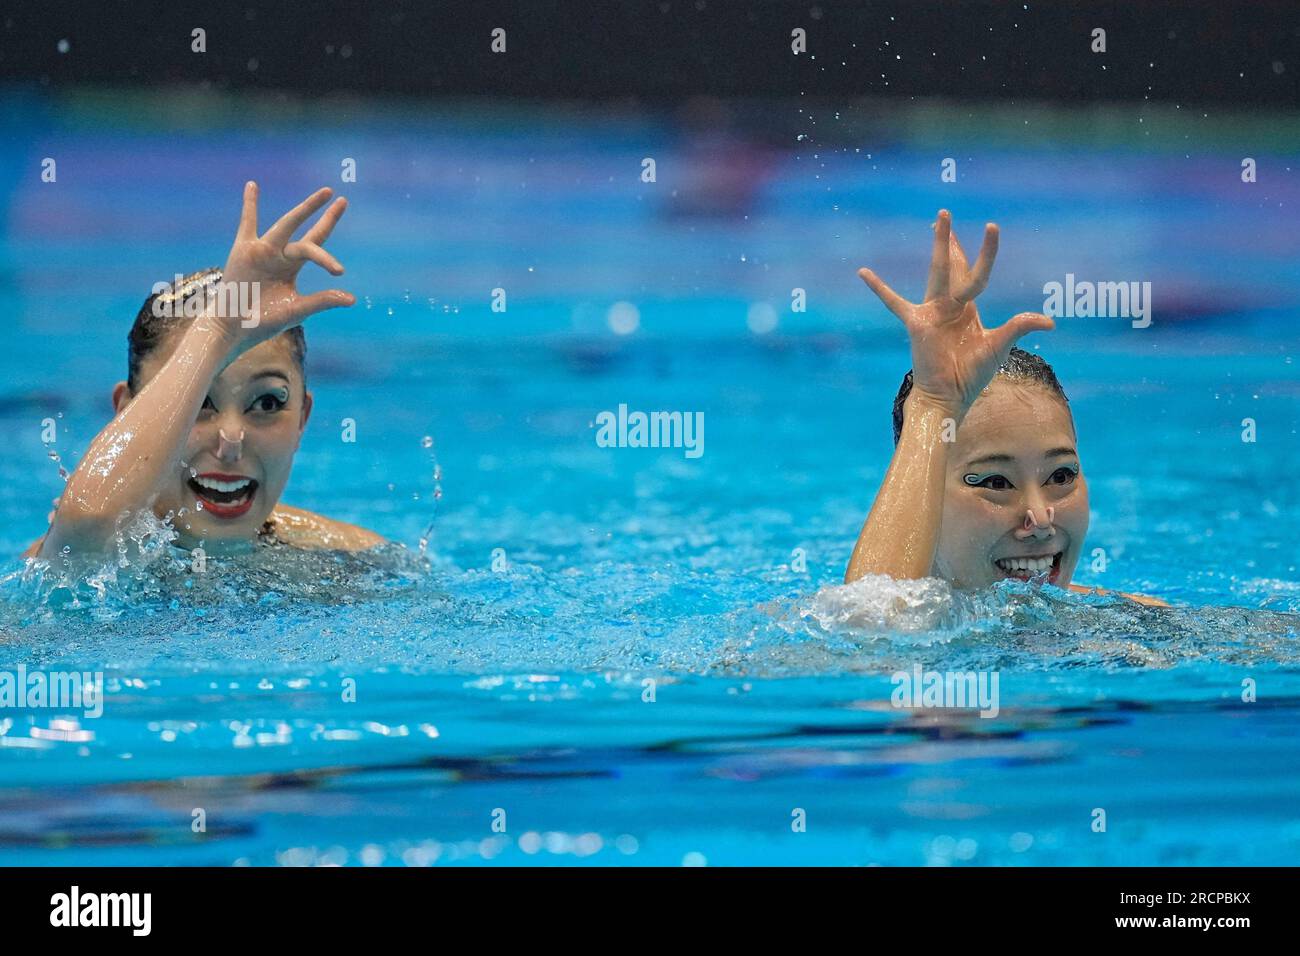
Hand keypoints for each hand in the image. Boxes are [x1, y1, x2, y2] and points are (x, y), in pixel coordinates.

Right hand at [216, 182, 355, 354]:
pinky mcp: (244, 250)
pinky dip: (249, 205)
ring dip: (305, 210)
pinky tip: (253, 185)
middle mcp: (281, 254)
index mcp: (293, 265)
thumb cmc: (264, 319)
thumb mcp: (297, 310)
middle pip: (308, 233)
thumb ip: (322, 301)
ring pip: (287, 225)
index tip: (340, 271)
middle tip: (343, 201)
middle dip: (326, 218)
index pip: (317, 247)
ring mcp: (263, 250)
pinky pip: (247, 223)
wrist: (234, 326)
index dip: (330, 255)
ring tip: (325, 193)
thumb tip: (352, 299)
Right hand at [858, 210, 1053, 413]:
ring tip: (938, 221)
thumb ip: (1018, 327)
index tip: (991, 227)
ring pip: (937, 271)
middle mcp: (949, 305)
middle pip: (952, 265)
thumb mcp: (999, 346)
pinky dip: (879, 288)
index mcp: (967, 308)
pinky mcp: (917, 322)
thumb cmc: (971, 375)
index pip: (976, 275)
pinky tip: (863, 272)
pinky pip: (894, 302)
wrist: (949, 395)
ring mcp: (932, 311)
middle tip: (944, 214)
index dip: (985, 252)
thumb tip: (1050, 322)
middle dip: (950, 241)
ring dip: (938, 245)